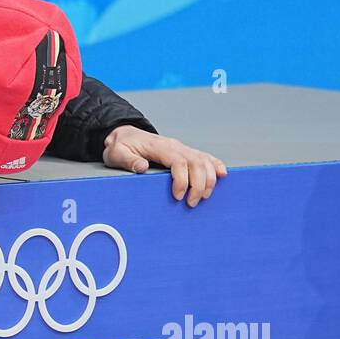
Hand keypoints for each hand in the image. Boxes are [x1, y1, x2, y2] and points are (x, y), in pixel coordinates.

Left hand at [102, 125, 226, 207]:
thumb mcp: (116, 153)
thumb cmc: (121, 146)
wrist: (123, 135)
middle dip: (199, 184)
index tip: (177, 196)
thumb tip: (142, 167)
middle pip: (196, 162)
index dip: (182, 180)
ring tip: (204, 197)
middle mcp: (174, 145)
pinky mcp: (185, 152)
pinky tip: (222, 175)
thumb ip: (128, 160)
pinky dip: (215, 165)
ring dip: (209, 179)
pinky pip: (205, 157)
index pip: (178, 161)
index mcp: (159, 146)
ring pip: (204, 160)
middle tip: (192, 203)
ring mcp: (181, 148)